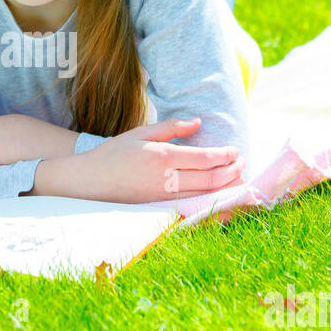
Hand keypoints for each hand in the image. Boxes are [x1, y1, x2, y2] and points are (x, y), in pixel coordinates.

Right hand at [28, 117, 244, 202]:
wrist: (89, 181)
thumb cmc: (113, 154)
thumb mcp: (140, 133)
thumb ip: (171, 127)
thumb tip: (197, 123)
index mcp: (162, 158)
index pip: (205, 159)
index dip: (226, 156)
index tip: (236, 151)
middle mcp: (166, 180)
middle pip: (210, 180)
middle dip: (231, 172)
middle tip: (242, 164)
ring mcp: (163, 197)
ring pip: (204, 195)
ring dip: (225, 187)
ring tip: (236, 177)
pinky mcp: (159, 207)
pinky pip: (192, 203)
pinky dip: (209, 198)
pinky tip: (217, 193)